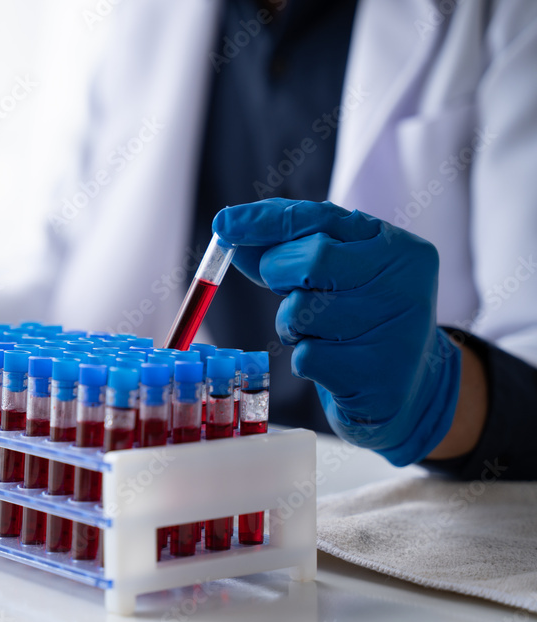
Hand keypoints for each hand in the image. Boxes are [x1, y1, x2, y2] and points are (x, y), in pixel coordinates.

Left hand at [213, 199, 460, 465]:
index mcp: (397, 247)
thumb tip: (229, 230)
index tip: (224, 224)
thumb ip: (291, 249)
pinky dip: (307, 359)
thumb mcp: (338, 275)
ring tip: (322, 332)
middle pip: (313, 259)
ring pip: (302, 311)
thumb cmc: (362, 320)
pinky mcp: (375, 374)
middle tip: (286, 289)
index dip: (266, 221)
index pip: (321, 218)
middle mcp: (404, 282)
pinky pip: (306, 356)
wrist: (411, 388)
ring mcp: (395, 329)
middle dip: (280, 273)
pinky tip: (335, 363)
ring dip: (293, 324)